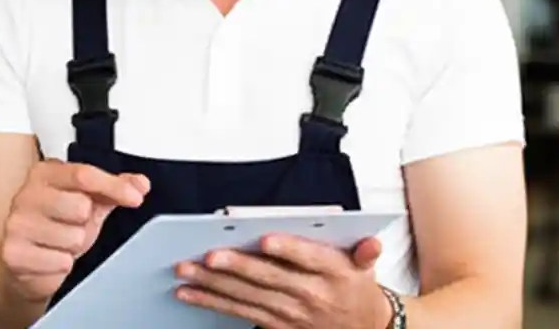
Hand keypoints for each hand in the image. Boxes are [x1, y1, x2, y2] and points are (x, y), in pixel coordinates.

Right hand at [0, 160, 149, 302]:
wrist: (23, 261)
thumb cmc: (55, 227)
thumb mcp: (87, 203)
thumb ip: (113, 190)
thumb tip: (140, 184)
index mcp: (45, 174)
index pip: (84, 175)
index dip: (114, 186)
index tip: (134, 196)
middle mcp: (26, 194)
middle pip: (80, 207)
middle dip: (85, 223)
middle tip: (72, 226)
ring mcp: (16, 224)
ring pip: (73, 238)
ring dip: (73, 246)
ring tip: (59, 243)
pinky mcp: (13, 253)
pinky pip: (61, 262)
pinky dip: (61, 265)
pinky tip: (49, 258)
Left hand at [174, 234, 391, 328]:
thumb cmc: (354, 286)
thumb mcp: (367, 266)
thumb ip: (365, 251)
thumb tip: (372, 242)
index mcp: (334, 273)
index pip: (310, 258)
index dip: (289, 249)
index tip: (265, 238)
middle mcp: (310, 295)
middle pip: (270, 279)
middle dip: (237, 267)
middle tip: (209, 255)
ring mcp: (289, 313)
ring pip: (247, 297)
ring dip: (213, 285)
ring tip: (186, 271)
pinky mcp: (272, 324)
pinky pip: (238, 312)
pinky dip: (211, 302)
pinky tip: (188, 293)